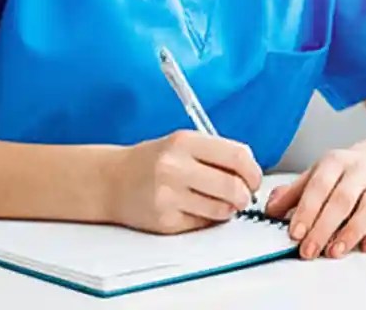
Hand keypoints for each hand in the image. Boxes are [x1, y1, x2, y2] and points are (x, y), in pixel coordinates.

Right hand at [104, 130, 262, 234]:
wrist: (111, 181)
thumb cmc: (153, 161)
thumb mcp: (183, 143)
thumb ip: (218, 154)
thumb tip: (252, 174)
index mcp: (184, 142)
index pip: (238, 157)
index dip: (253, 172)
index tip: (254, 179)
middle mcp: (175, 167)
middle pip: (233, 187)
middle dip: (245, 195)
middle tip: (243, 196)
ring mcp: (168, 196)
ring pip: (221, 210)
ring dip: (228, 209)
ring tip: (217, 201)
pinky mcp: (164, 221)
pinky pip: (203, 223)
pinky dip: (206, 218)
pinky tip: (194, 208)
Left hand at [265, 144, 365, 258]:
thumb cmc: (354, 168)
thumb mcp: (324, 171)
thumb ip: (296, 191)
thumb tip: (271, 210)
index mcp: (336, 161)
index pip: (319, 185)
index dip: (306, 210)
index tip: (295, 233)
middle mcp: (360, 170)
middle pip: (342, 199)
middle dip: (323, 227)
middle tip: (309, 251)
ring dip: (351, 232)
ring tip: (335, 252)